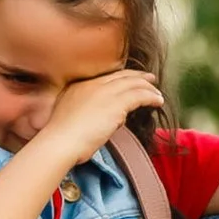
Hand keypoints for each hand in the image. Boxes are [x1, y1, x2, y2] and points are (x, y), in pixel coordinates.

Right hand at [31, 69, 166, 167]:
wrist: (60, 142)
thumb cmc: (60, 139)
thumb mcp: (68, 118)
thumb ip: (83, 113)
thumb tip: (100, 118)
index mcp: (78, 86)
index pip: (105, 78)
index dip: (121, 78)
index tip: (130, 80)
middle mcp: (92, 84)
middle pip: (121, 76)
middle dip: (137, 77)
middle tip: (149, 79)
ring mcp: (104, 92)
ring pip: (133, 84)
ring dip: (148, 88)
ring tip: (157, 93)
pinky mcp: (116, 103)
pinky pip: (140, 95)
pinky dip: (151, 97)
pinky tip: (158, 101)